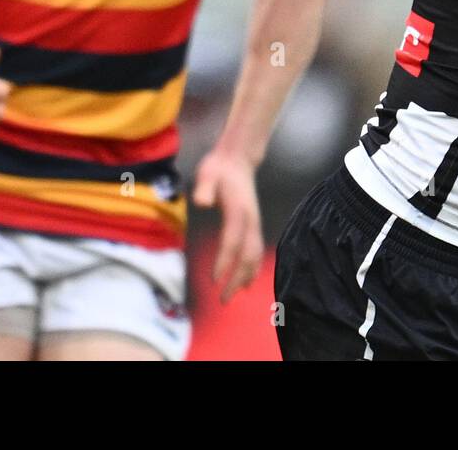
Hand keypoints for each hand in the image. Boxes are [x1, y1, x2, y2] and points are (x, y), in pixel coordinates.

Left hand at [192, 149, 263, 303]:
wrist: (238, 159)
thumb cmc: (219, 167)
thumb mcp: (207, 172)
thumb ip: (205, 188)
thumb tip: (202, 201)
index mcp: (238, 209)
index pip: (232, 240)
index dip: (225, 261)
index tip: (215, 280)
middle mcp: (250, 219)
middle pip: (247, 254)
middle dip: (237, 277)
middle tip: (223, 299)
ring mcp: (254, 222)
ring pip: (254, 254)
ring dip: (245, 276)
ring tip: (234, 295)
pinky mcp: (253, 224)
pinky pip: (256, 250)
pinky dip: (252, 267)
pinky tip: (245, 281)